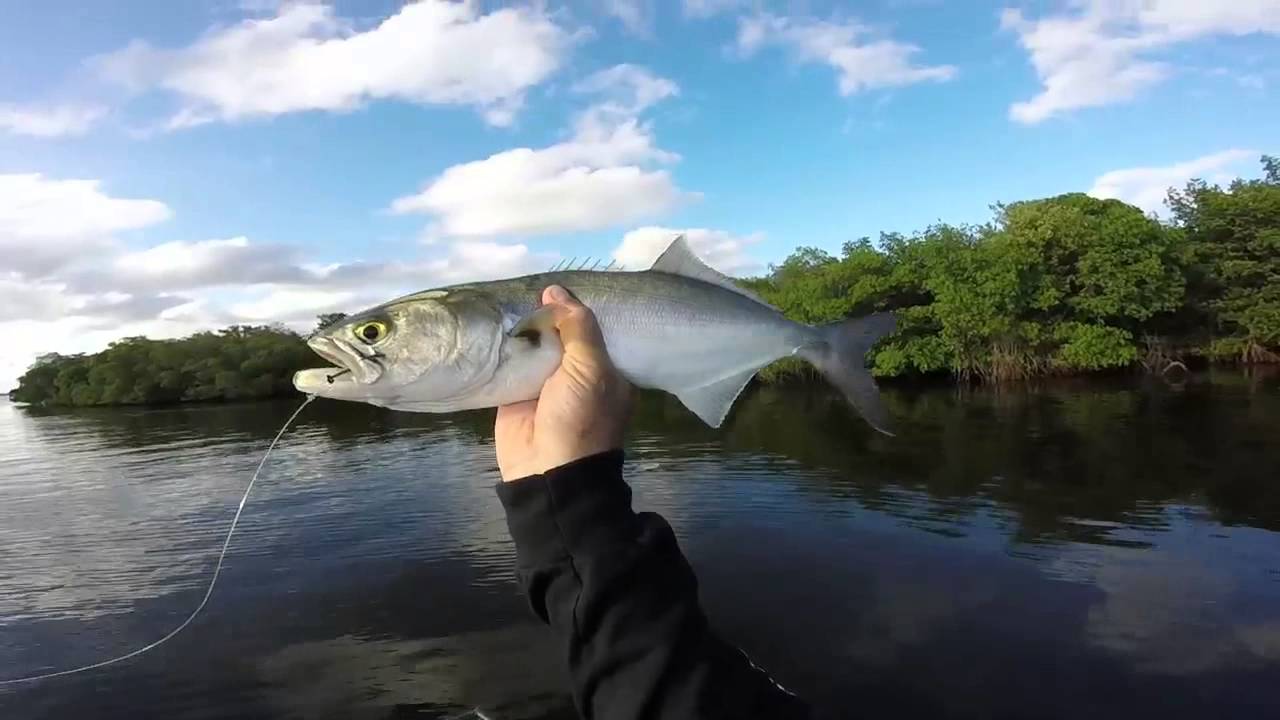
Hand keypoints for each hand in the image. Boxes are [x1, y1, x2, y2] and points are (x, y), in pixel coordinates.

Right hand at [495, 285, 632, 481]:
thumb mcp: (591, 367)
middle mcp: (578, 372)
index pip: (595, 327)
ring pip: (534, 343)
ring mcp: (546, 381)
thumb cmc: (581, 418)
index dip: (578, 305)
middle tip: (527, 280)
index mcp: (608, 368)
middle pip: (561, 332)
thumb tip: (555, 291)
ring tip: (506, 292)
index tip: (561, 278)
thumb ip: (578, 326)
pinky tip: (492, 318)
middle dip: (546, 312)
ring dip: (522, 324)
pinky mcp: (516, 390)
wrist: (548, 470)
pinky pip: (510, 361)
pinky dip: (502, 344)